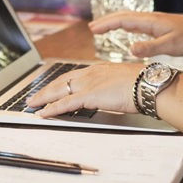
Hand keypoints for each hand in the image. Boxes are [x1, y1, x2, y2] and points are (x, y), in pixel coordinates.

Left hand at [26, 63, 143, 116]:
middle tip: (34, 96)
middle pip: (61, 81)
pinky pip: (65, 103)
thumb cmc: (144, 84)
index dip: (60, 83)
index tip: (51, 88)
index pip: (73, 75)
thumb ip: (113, 87)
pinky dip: (52, 109)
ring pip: (59, 90)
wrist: (150, 85)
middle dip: (46, 89)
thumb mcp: (125, 82)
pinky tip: (43, 113)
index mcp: (100, 69)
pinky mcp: (90, 95)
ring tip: (32, 104)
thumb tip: (112, 94)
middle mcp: (91, 73)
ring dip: (43, 98)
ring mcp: (89, 83)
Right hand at [88, 12, 182, 58]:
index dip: (106, 24)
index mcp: (150, 21)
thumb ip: (150, 47)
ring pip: (128, 19)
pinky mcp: (157, 27)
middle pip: (122, 16)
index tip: (93, 29)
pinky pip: (136, 24)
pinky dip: (124, 26)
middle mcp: (149, 19)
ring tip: (101, 28)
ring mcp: (153, 22)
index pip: (123, 20)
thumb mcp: (170, 45)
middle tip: (91, 28)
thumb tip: (130, 50)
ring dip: (113, 22)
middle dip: (106, 21)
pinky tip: (123, 31)